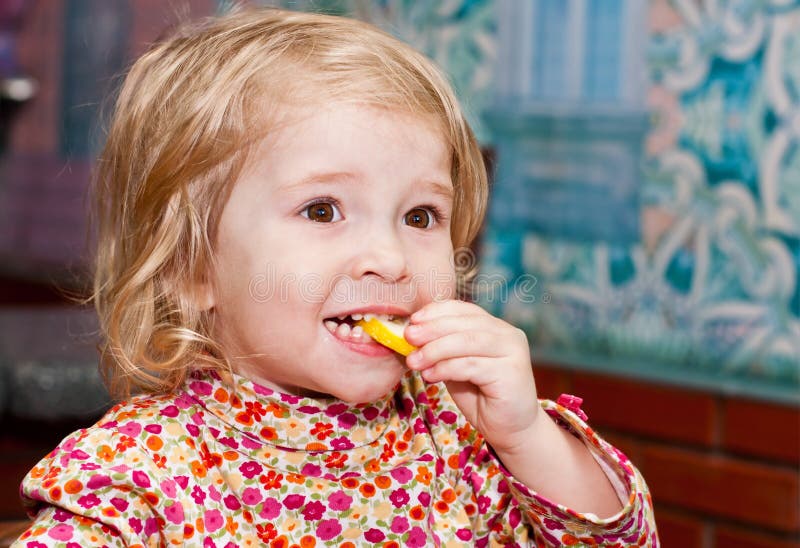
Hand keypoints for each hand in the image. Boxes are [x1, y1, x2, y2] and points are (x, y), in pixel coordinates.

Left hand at [404, 299, 540, 454]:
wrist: (510, 429)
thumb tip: (412, 335)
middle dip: (431, 329)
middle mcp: (508, 335)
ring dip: (435, 350)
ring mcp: (513, 352)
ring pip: (466, 342)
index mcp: (495, 327)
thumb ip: (442, 350)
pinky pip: (471, 365)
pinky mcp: (512, 372)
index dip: (436, 312)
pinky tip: (429, 375)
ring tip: (413, 361)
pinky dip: (445, 368)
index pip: (463, 309)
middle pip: (464, 323)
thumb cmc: (481, 397)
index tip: (413, 321)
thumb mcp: (456, 367)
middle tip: (408, 337)